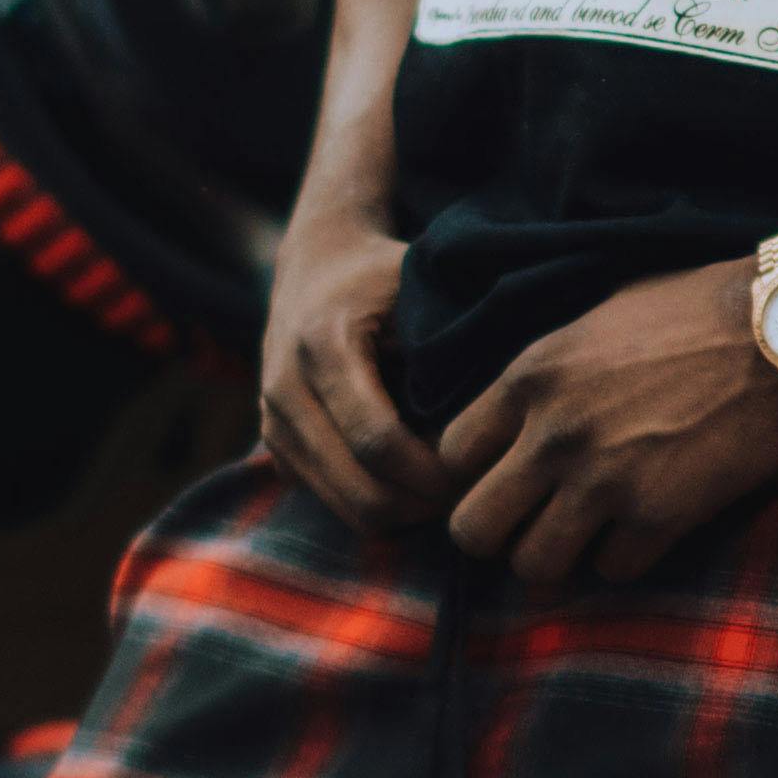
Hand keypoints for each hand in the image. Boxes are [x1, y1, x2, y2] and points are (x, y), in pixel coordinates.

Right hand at [257, 196, 445, 528]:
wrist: (313, 265)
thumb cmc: (381, 275)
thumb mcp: (419, 287)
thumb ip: (452, 341)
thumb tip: (504, 406)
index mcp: (324, 345)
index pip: (378, 441)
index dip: (433, 473)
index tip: (476, 472)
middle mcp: (286, 388)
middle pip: (361, 490)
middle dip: (422, 505)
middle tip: (469, 491)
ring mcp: (273, 421)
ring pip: (345, 508)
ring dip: (402, 512)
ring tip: (445, 488)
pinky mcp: (273, 444)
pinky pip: (330, 502)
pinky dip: (374, 503)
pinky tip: (409, 478)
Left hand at [436, 268, 777, 589]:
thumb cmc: (692, 309)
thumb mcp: (594, 318)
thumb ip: (545, 372)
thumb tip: (516, 415)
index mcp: (529, 377)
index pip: (450, 456)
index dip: (472, 474)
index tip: (502, 475)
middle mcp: (553, 434)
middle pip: (472, 530)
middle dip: (496, 535)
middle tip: (528, 524)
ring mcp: (603, 480)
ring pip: (534, 567)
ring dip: (557, 557)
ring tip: (583, 536)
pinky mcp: (659, 515)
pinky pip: (612, 571)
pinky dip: (624, 559)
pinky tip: (643, 529)